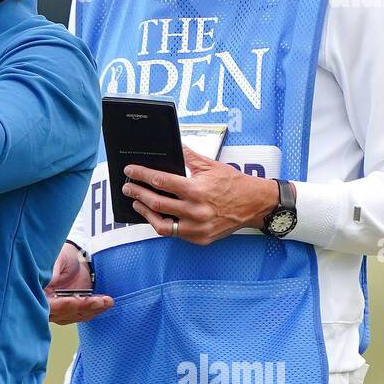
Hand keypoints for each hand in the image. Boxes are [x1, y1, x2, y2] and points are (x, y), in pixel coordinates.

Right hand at [45, 242, 112, 324]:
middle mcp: (48, 303)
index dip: (62, 305)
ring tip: (107, 301)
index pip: (49, 305)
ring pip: (76, 314)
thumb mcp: (58, 259)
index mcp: (40, 291)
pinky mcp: (74, 309)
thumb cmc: (63, 255)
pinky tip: (106, 303)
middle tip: (99, 301)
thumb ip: (52, 271)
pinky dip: (96, 310)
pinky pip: (84, 314)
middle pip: (64, 312)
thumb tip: (49, 283)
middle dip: (83, 307)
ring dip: (93, 309)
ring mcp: (61, 308)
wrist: (75, 257)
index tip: (76, 301)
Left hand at [122, 145, 280, 245]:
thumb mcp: (211, 165)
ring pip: (161, 225)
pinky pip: (175, 234)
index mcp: (196, 190)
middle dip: (138, 194)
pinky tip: (156, 216)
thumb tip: (173, 144)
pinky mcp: (200, 238)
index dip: (141, 175)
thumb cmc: (233, 183)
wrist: (255, 204)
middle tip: (128, 188)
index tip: (130, 171)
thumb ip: (188, 156)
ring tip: (137, 204)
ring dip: (146, 214)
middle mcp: (195, 211)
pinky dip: (163, 224)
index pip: (160, 181)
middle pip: (156, 203)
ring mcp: (197, 228)